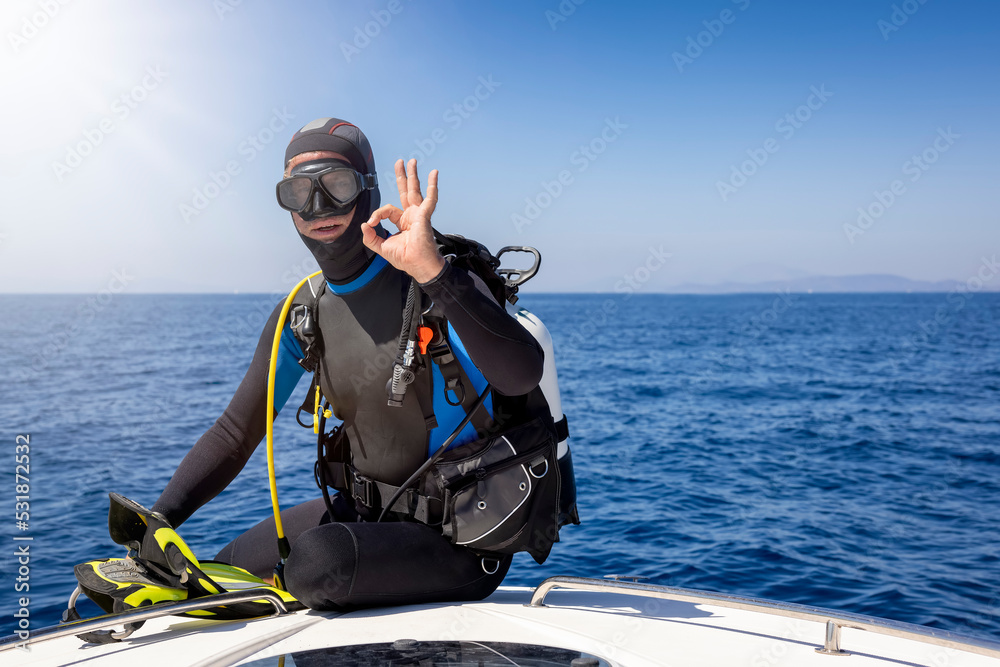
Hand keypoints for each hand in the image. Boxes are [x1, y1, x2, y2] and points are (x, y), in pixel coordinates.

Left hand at [361, 158, 445, 283]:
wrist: (417, 265)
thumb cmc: (405, 259)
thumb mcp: (381, 247)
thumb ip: (370, 237)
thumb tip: (364, 224)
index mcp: (402, 222)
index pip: (387, 210)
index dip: (377, 214)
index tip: (371, 223)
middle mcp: (411, 216)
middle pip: (405, 191)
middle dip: (402, 176)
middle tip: (400, 162)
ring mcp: (419, 214)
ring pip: (415, 191)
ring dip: (413, 175)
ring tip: (412, 161)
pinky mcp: (424, 216)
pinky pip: (430, 199)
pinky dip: (432, 187)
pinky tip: (434, 174)